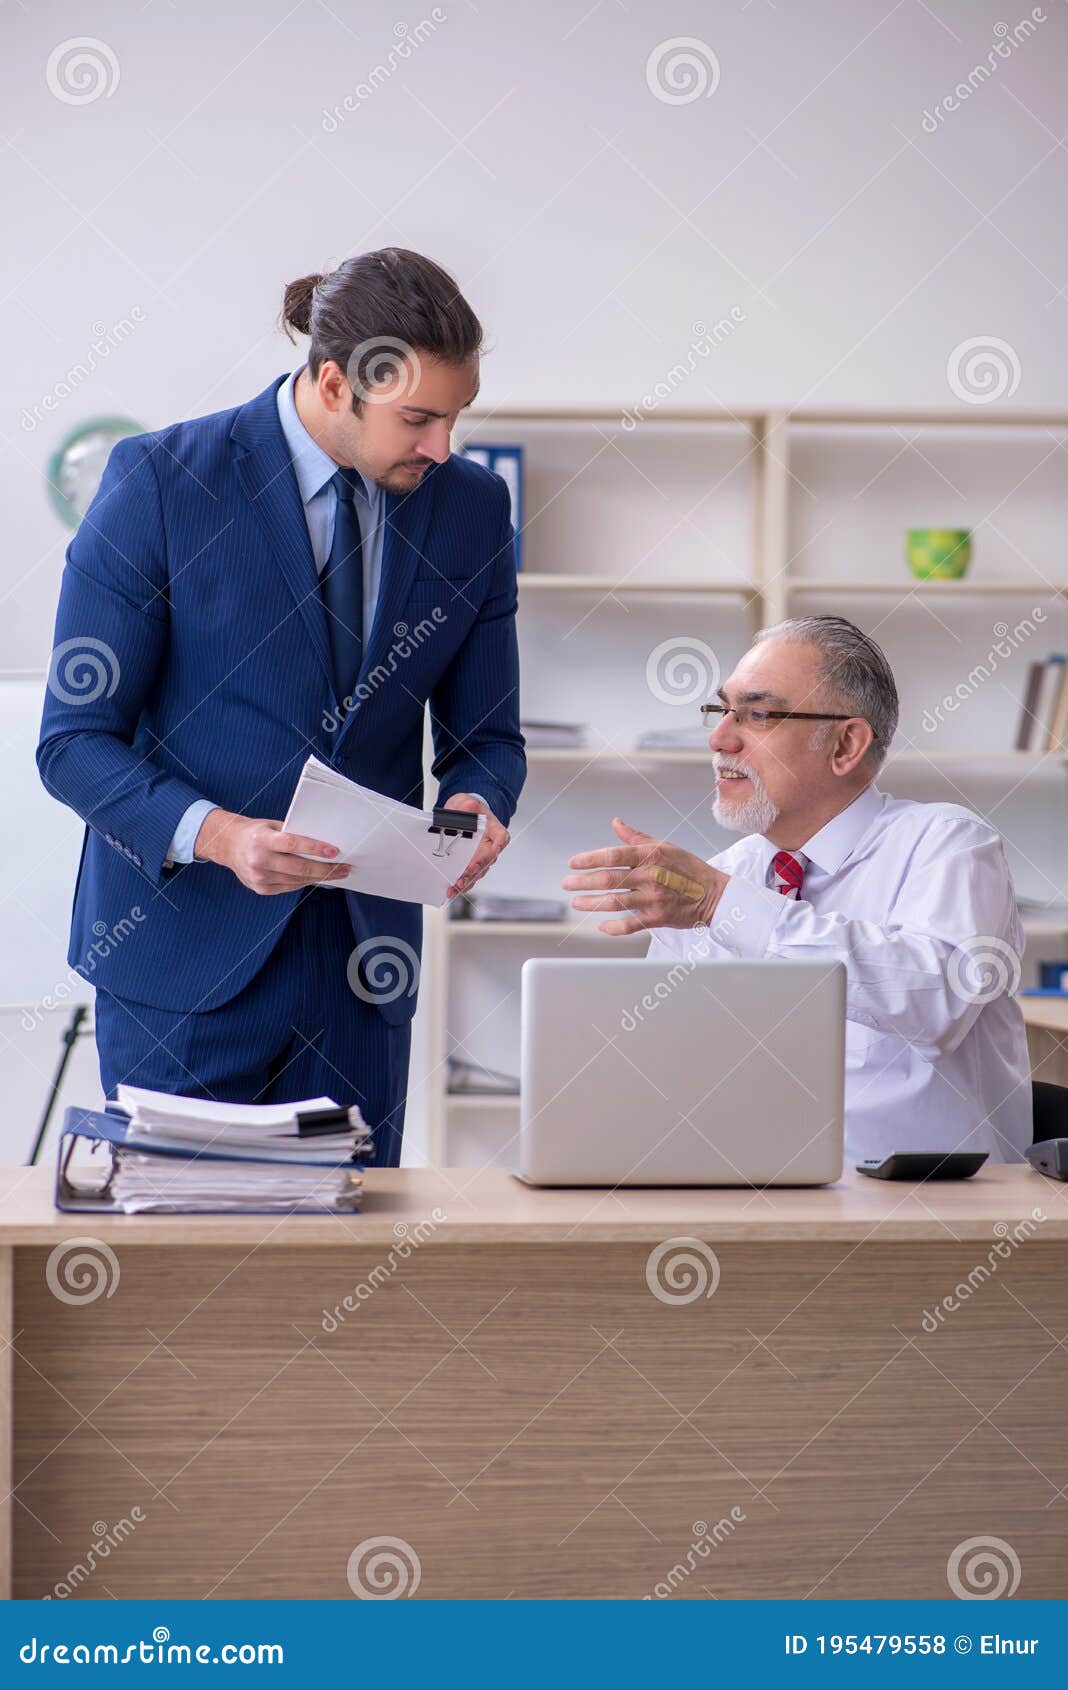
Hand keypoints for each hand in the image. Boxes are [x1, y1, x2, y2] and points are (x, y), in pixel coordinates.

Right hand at [194, 809, 350, 895]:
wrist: (229, 846)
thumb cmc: (256, 832)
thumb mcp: (272, 825)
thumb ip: (293, 833)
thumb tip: (323, 844)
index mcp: (261, 840)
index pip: (293, 844)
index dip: (315, 848)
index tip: (335, 851)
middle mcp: (259, 860)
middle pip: (299, 867)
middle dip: (325, 869)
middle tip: (345, 867)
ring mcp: (259, 877)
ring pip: (297, 880)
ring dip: (319, 877)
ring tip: (337, 873)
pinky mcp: (261, 889)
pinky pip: (289, 887)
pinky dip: (304, 881)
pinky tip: (316, 877)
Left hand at [442, 794, 509, 898]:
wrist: (464, 815)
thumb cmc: (469, 809)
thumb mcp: (467, 802)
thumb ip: (467, 804)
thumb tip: (468, 805)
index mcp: (495, 831)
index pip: (501, 838)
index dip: (498, 846)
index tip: (494, 851)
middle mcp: (491, 847)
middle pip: (487, 861)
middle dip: (475, 871)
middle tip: (464, 877)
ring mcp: (482, 858)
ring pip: (478, 873)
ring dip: (467, 882)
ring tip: (454, 888)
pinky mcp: (472, 865)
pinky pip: (469, 877)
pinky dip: (461, 885)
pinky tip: (451, 890)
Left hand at [562, 817, 728, 934]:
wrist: (715, 894)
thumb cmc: (689, 869)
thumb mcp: (664, 846)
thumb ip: (636, 837)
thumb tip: (615, 823)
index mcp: (651, 855)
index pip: (613, 855)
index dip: (589, 859)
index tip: (573, 863)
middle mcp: (650, 876)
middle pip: (608, 880)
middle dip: (582, 882)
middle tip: (566, 883)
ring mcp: (653, 898)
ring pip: (614, 902)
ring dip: (591, 903)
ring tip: (576, 903)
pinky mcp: (657, 918)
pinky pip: (630, 925)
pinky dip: (613, 927)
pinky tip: (601, 926)